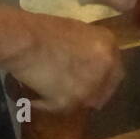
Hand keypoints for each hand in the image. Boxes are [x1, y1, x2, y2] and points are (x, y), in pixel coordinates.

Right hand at [3, 13, 123, 111]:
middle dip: (93, 93)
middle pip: (105, 90)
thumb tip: (89, 65)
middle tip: (74, 93)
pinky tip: (33, 98)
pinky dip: (45, 105)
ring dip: (70, 100)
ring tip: (49, 92)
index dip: (104, 79)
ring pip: (83, 102)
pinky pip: (59, 109)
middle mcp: (105, 68)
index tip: (93, 83)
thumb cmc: (43, 29)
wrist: (23, 39)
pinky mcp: (69, 102)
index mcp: (108, 46)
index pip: (116, 71)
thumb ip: (90, 50)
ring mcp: (89, 87)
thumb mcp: (77, 32)